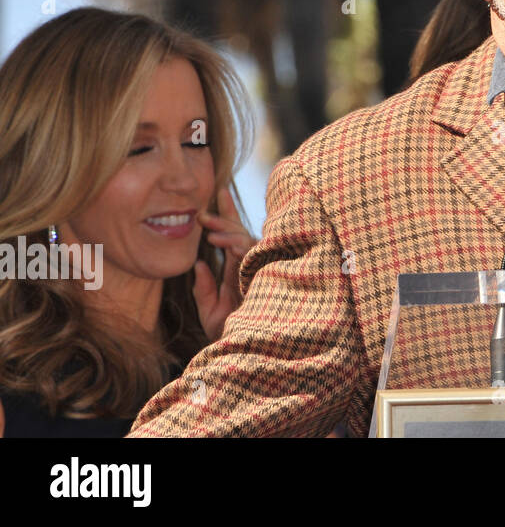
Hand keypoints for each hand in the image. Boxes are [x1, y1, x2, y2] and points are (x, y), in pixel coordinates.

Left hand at [192, 188, 255, 340]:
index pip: (234, 236)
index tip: (217, 193)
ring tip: (207, 228)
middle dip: (223, 218)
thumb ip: (204, 289)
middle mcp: (252, 267)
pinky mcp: (263, 276)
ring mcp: (259, 270)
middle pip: (241, 232)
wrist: (244, 354)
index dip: (226, 215)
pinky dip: (237, 245)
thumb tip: (199, 264)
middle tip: (201, 212)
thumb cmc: (229, 335)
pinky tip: (221, 242)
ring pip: (247, 239)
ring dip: (227, 231)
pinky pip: (252, 253)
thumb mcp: (210, 312)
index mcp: (239, 271)